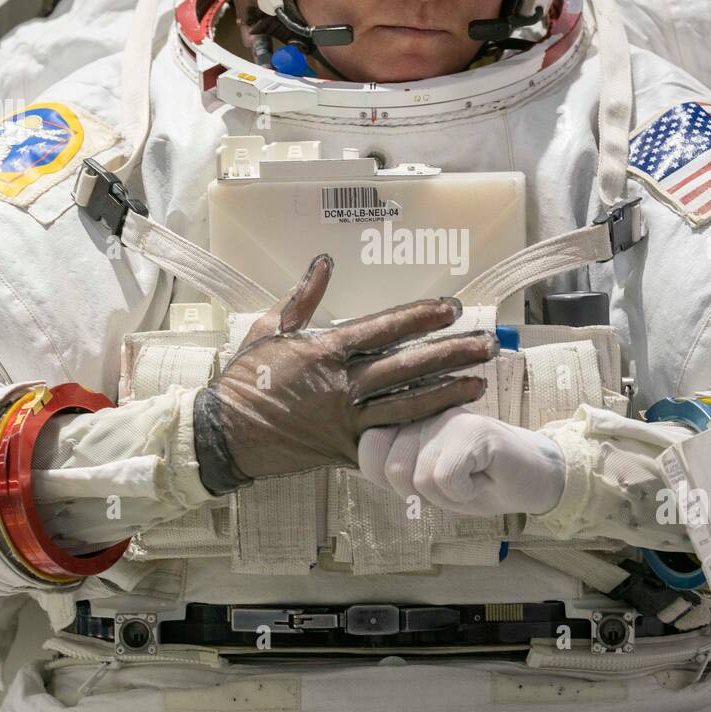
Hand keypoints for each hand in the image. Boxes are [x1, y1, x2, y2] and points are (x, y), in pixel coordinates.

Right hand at [193, 254, 498, 493]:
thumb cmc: (246, 380)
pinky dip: (418, 431)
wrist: (225, 436)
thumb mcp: (268, 330)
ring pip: (408, 405)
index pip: (384, 329)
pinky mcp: (347, 449)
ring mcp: (347, 421)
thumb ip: (302, 298)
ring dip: (447, 392)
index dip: (420, 318)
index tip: (451, 308)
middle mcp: (343, 387)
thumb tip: (323, 262)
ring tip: (480, 383)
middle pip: (408, 367)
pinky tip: (445, 423)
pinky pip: (389, 439)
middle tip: (485, 344)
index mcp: (326, 352)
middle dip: (451, 354)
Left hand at [358, 406, 566, 516]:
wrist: (534, 477)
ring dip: (447, 494)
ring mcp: (450, 417)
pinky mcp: (474, 431)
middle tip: (453, 480)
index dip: (390, 477)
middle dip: (422, 492)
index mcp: (410, 417)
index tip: (424, 478)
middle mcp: (426, 410)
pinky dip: (465, 493)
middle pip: (391, 468)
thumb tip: (353, 463)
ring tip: (471, 477)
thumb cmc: (479, 479)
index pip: (368, 447)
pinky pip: (445, 478)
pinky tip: (483, 478)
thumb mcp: (427, 478)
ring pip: (418, 477)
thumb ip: (392, 466)